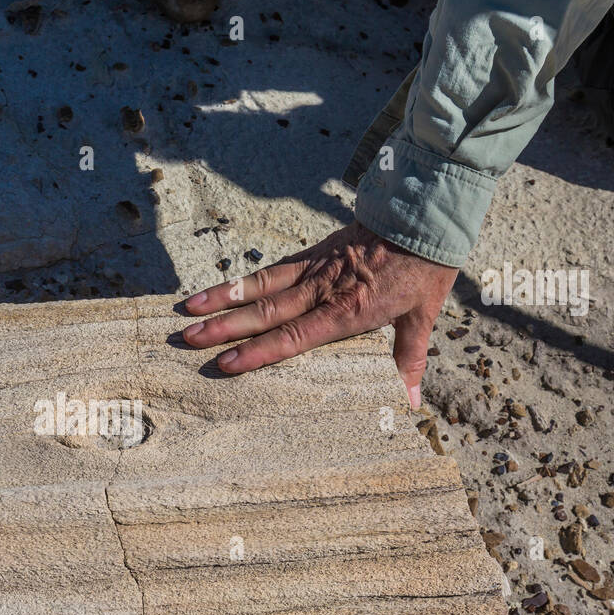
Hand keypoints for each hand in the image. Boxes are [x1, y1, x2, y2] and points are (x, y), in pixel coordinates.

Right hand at [180, 222, 458, 409]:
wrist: (423, 212)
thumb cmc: (424, 266)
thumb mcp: (423, 314)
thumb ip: (410, 357)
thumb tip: (411, 402)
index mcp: (347, 311)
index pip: (294, 337)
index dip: (259, 351)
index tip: (226, 363)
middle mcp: (322, 291)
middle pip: (267, 312)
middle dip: (226, 328)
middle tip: (190, 340)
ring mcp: (313, 270)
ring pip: (260, 287)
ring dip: (223, 300)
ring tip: (188, 310)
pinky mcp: (312, 253)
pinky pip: (272, 270)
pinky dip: (243, 280)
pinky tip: (218, 289)